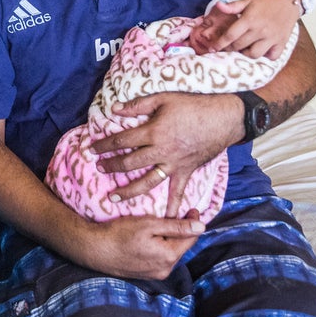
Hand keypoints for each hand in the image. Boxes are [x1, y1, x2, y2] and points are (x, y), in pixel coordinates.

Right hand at [75, 212, 203, 279]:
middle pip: (181, 247)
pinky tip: (151, 238)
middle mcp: (165, 269)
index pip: (191, 238)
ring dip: (170, 240)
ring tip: (162, 225)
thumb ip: (177, 226)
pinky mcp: (146, 275)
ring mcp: (155, 274)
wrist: (95, 250)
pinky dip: (160, 247)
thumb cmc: (120, 233)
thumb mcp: (149, 224)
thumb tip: (202, 227)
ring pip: (170, 253)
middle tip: (177, 214)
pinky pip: (160, 259)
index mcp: (169, 256)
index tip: (193, 209)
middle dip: (181, 231)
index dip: (193, 222)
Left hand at [92, 92, 239, 216]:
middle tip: (99, 169)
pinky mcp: (186, 171)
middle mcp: (161, 151)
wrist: (224, 118)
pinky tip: (166, 218)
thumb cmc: (193, 105)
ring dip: (129, 190)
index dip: (104, 145)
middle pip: (130, 163)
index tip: (91, 149)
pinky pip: (178, 191)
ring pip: (147, 182)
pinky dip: (173, 205)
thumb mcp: (163, 98)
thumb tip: (114, 109)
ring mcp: (173, 164)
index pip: (122, 141)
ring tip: (114, 197)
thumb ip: (137, 104)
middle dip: (111, 166)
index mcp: (153, 132)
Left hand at [201, 0, 297, 58]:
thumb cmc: (266, 1)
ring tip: (245, 47)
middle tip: (228, 46)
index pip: (231, 35)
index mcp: (250, 19)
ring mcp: (272, 38)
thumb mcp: (248, 0)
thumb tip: (218, 6)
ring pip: (254, 54)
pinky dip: (265, 55)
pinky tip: (261, 49)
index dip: (219, 43)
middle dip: (230, 48)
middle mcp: (260, 30)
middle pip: (239, 46)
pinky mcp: (281, 43)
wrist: (288, 0)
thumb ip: (233, 6)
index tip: (212, 48)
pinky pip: (271, 56)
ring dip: (246, 53)